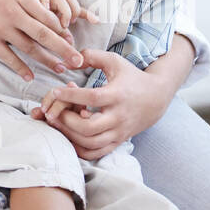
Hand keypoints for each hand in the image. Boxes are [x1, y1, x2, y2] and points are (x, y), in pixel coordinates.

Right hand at [0, 0, 86, 81]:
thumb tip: (49, 5)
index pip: (48, 16)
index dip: (63, 30)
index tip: (73, 40)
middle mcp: (12, 12)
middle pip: (44, 34)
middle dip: (64, 49)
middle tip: (78, 61)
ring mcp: (0, 27)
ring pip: (29, 48)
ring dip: (47, 61)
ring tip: (60, 70)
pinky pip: (8, 57)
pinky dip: (20, 68)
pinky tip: (30, 77)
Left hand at [33, 48, 168, 160]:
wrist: (156, 98)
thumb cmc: (131, 77)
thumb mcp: (114, 61)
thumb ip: (91, 56)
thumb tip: (68, 61)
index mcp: (117, 95)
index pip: (92, 98)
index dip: (71, 96)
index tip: (55, 91)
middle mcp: (118, 117)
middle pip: (89, 127)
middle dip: (67, 120)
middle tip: (54, 111)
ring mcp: (118, 132)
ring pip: (91, 143)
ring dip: (70, 135)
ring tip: (58, 121)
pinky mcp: (117, 142)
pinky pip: (95, 153)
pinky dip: (79, 148)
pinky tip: (69, 135)